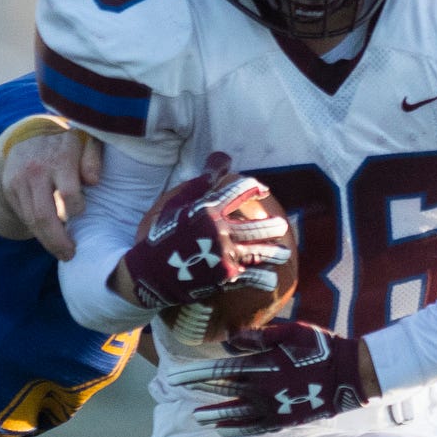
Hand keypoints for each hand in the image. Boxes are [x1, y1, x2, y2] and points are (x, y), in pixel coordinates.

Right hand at [0, 125, 98, 258]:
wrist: (29, 132)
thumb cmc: (66, 142)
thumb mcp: (85, 141)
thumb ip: (93, 158)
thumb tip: (93, 181)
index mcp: (59, 158)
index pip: (69, 194)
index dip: (77, 209)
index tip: (83, 212)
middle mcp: (36, 171)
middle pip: (44, 215)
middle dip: (58, 241)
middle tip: (69, 255)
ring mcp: (19, 181)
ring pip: (32, 220)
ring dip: (47, 241)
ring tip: (61, 252)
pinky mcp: (9, 189)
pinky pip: (23, 216)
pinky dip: (36, 230)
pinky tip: (49, 237)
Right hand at [114, 153, 290, 310]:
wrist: (151, 274)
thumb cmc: (162, 236)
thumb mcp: (176, 205)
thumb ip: (201, 182)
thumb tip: (222, 158)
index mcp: (209, 210)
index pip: (239, 191)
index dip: (254, 188)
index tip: (262, 190)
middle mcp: (221, 231)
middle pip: (258, 226)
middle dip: (273, 226)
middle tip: (281, 226)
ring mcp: (225, 255)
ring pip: (261, 252)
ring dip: (276, 252)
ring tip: (285, 252)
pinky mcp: (226, 277)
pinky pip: (252, 277)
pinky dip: (263, 278)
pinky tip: (271, 278)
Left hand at [159, 319, 367, 436]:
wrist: (350, 374)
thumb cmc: (320, 347)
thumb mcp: (291, 332)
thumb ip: (259, 337)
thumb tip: (229, 339)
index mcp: (262, 365)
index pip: (219, 370)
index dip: (195, 374)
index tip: (175, 377)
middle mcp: (263, 390)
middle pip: (222, 391)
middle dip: (198, 392)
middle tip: (175, 394)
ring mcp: (273, 408)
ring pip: (235, 414)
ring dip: (214, 415)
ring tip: (197, 418)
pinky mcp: (284, 421)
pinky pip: (255, 428)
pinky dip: (238, 431)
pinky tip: (224, 433)